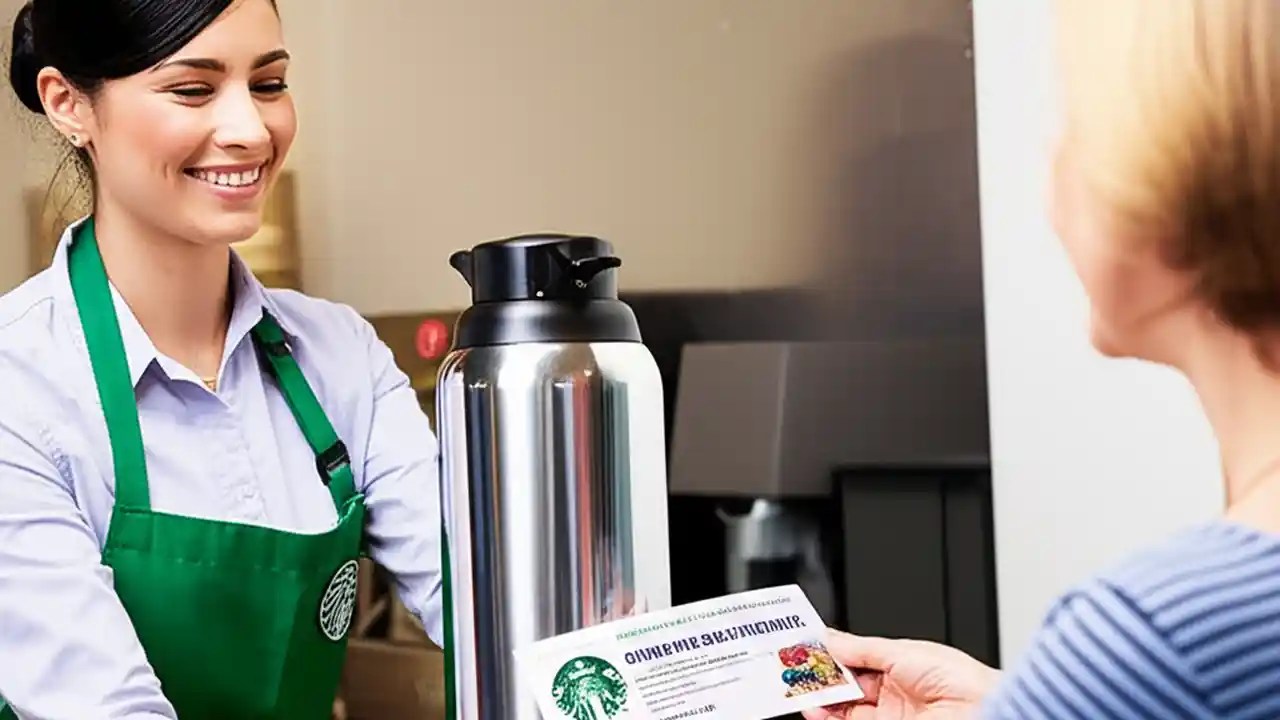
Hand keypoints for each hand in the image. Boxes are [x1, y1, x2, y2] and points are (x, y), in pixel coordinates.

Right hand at [801, 629, 999, 719]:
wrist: (981, 712)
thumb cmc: (962, 680)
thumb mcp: (902, 651)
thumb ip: (861, 648)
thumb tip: (830, 638)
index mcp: (902, 664)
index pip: (856, 657)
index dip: (831, 652)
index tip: (807, 645)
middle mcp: (894, 691)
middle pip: (846, 682)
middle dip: (820, 674)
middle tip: (795, 665)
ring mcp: (890, 714)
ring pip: (843, 706)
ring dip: (819, 697)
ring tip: (799, 686)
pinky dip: (827, 716)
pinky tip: (815, 707)